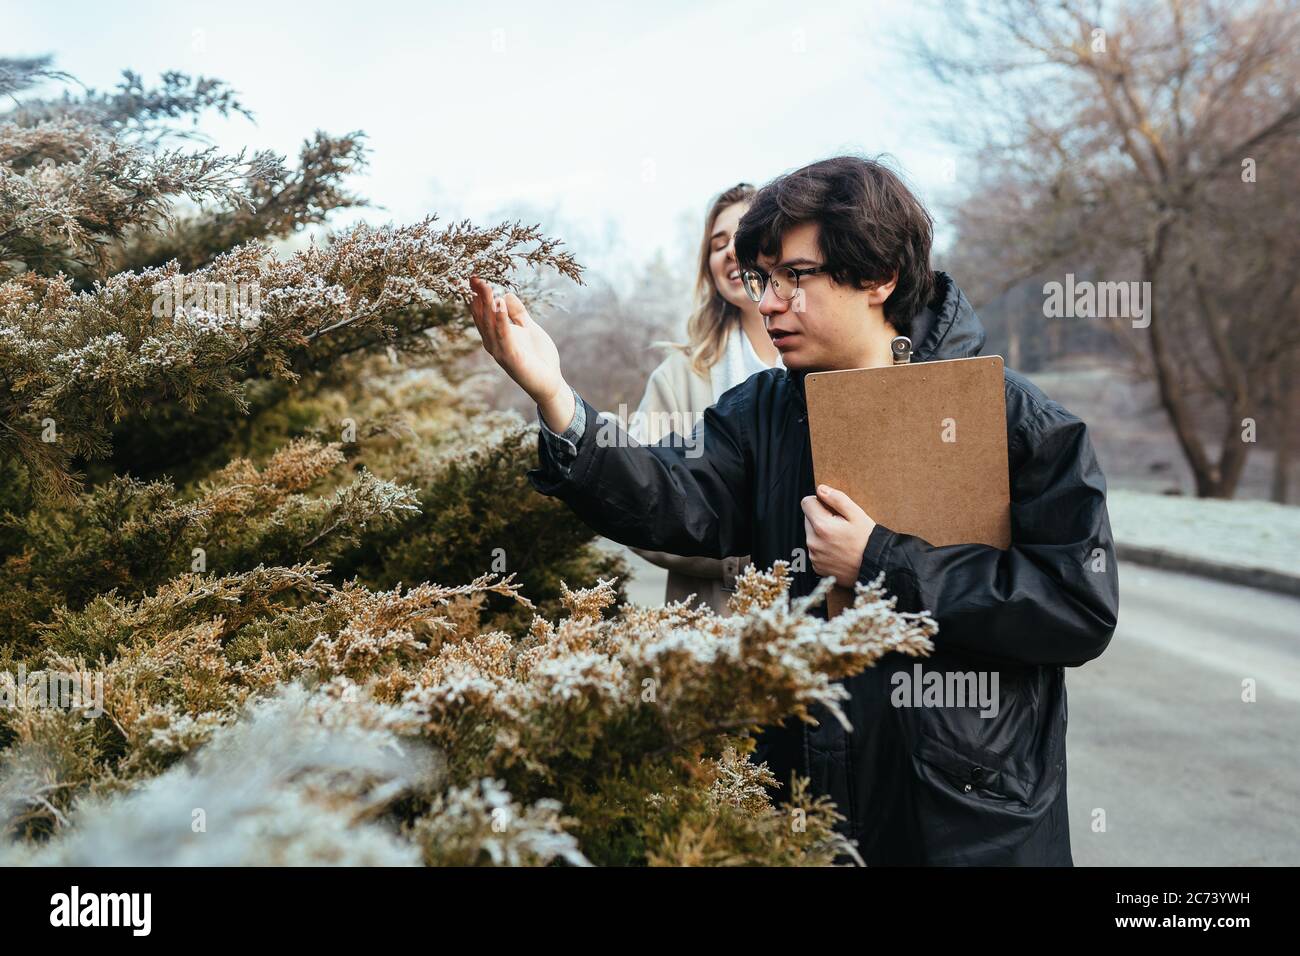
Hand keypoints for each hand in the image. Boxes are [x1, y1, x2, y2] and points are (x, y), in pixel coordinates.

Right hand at [467, 277, 571, 426]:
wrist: (550, 382)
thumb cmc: (539, 357)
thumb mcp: (528, 329)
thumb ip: (518, 313)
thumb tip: (506, 294)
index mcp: (495, 336)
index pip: (483, 313)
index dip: (479, 296)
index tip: (475, 277)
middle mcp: (492, 343)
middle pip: (483, 316)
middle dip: (479, 296)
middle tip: (475, 277)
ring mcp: (500, 351)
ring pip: (489, 324)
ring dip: (488, 304)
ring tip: (486, 286)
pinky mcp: (511, 357)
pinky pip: (504, 334)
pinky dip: (501, 318)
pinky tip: (500, 303)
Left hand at [801, 484, 876, 587]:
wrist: (875, 567)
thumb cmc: (867, 540)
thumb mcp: (856, 514)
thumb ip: (837, 499)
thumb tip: (820, 489)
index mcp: (821, 526)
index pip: (806, 503)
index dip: (819, 501)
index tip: (831, 508)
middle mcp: (813, 542)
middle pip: (808, 519)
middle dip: (820, 517)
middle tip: (840, 525)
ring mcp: (814, 556)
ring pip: (811, 535)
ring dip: (821, 533)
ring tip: (841, 539)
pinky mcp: (817, 566)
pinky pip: (815, 550)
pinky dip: (823, 548)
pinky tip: (839, 550)